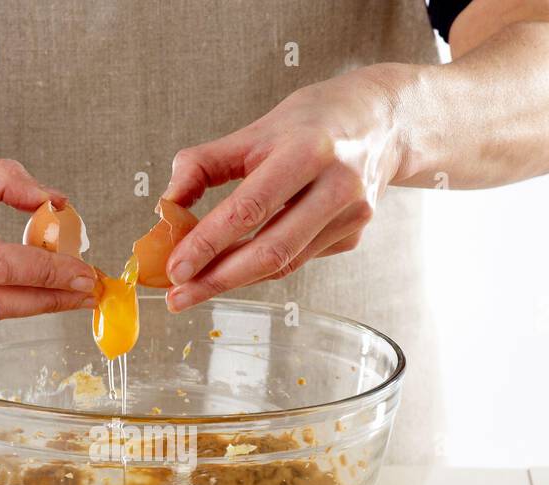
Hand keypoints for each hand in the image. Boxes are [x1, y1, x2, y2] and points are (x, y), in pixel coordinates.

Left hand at [162, 68, 407, 311]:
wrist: (382, 122)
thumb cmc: (311, 123)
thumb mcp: (254, 130)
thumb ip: (203, 165)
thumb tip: (166, 208)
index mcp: (307, 151)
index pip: (249, 208)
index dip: (208, 243)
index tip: (174, 269)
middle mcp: (336, 186)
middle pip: (270, 250)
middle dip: (217, 280)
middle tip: (178, 297)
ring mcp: (351, 216)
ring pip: (283, 264)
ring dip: (235, 280)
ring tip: (196, 288)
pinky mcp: (353, 236)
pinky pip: (297, 260)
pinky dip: (262, 267)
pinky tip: (239, 264)